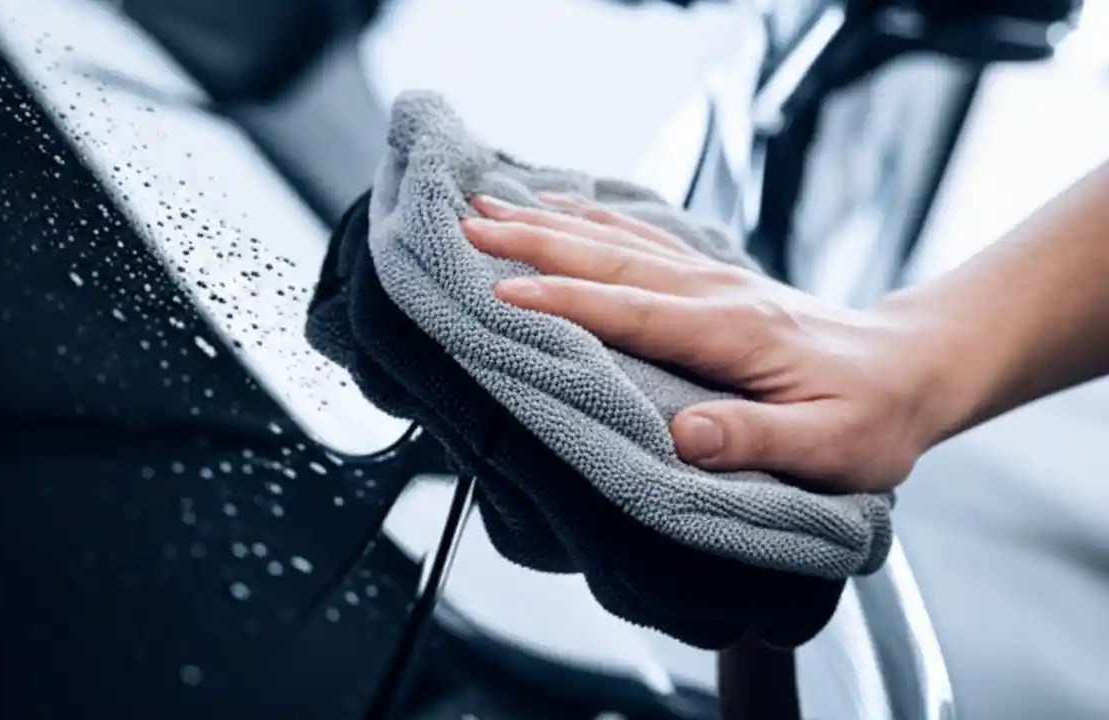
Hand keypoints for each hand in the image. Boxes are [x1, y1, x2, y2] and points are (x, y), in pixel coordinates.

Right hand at [461, 194, 940, 492]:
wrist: (913, 368)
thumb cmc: (873, 418)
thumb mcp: (831, 447)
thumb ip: (759, 438)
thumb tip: (686, 435)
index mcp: (734, 334)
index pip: (633, 311)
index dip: (564, 301)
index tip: (501, 291)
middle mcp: (714, 294)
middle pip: (609, 259)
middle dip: (534, 241)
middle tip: (467, 224)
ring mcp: (712, 281)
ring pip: (617, 241)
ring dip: (551, 222)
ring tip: (489, 205)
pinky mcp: (712, 282)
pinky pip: (640, 240)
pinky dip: (592, 219)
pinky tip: (560, 209)